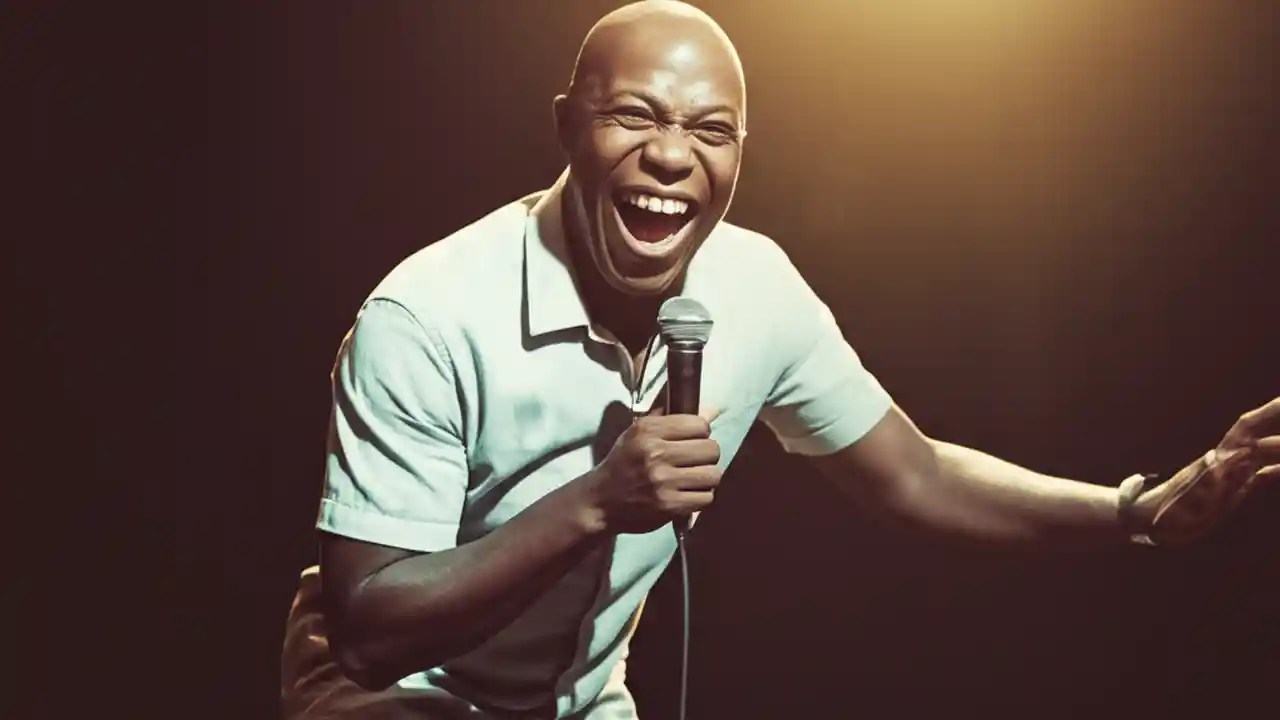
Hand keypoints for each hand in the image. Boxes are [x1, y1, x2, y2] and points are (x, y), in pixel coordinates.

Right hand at [583, 394, 721, 534]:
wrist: (600, 501)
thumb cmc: (624, 463)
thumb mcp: (638, 432)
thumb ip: (672, 417)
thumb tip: (713, 410)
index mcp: (648, 431)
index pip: (699, 424)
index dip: (701, 432)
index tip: (692, 440)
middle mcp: (655, 453)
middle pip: (711, 449)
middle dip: (707, 456)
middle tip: (695, 461)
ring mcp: (662, 481)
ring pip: (713, 475)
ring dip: (707, 478)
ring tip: (693, 479)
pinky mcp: (668, 506)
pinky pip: (706, 498)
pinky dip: (701, 497)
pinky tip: (688, 495)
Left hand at [1134, 396, 1279, 544]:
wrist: (1149, 520)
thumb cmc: (1167, 512)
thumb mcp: (1193, 498)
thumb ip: (1212, 477)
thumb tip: (1230, 453)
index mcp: (1218, 460)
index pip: (1249, 427)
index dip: (1269, 412)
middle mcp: (1226, 462)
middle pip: (1260, 437)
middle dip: (1277, 422)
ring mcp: (1228, 475)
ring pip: (1262, 454)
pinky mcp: (1228, 490)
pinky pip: (1257, 476)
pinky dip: (1273, 470)